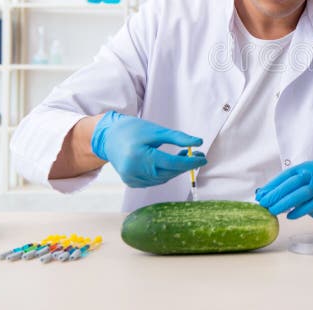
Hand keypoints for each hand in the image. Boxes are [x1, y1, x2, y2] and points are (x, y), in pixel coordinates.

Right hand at [91, 111, 206, 187]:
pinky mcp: (131, 182)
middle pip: (168, 172)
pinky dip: (164, 174)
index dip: (190, 162)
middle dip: (185, 165)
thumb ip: (178, 138)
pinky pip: (154, 181)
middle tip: (197, 155)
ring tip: (184, 156)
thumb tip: (198, 142)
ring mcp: (132, 179)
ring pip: (162, 179)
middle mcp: (134, 172)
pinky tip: (170, 163)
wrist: (109, 137)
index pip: (172, 163)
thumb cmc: (133, 130)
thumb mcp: (157, 131)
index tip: (203, 158)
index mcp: (140, 157)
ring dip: (176, 170)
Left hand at [255, 161, 312, 225]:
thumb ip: (285, 188)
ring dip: (284, 203)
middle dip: (277, 194)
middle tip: (264, 204)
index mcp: (309, 166)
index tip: (261, 194)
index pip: (288, 174)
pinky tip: (289, 216)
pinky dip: (298, 211)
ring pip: (302, 194)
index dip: (273, 184)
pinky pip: (310, 206)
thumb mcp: (302, 186)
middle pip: (294, 183)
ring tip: (273, 211)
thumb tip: (262, 194)